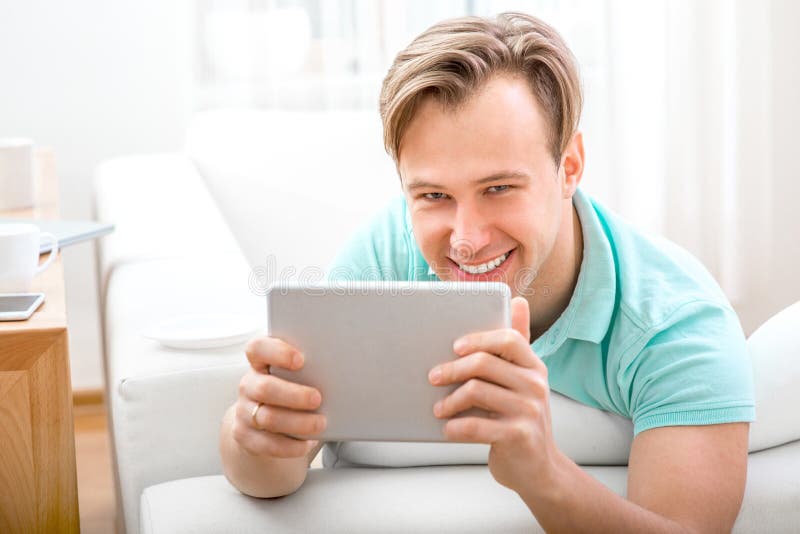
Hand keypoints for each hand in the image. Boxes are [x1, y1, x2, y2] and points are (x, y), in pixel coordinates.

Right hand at [231, 335, 326, 458]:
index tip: (300, 360)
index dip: (277, 352)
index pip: (258, 349)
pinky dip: (290, 446)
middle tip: (318, 398)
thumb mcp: (296, 376)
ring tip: (320, 423)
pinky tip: (307, 443)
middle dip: (294, 395)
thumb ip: (309, 369)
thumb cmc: (291, 391)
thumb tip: (341, 369)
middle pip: (265, 388)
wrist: (264, 424)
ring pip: (268, 418)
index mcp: (260, 362)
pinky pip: (266, 444)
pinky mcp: (245, 436)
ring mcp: (244, 411)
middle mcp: (249, 385)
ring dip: (298, 422)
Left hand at [428, 297, 557, 490]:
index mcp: (534, 366)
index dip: (479, 338)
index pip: (509, 338)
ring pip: (476, 391)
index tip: (454, 347)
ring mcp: (530, 411)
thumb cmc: (520, 419)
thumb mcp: (523, 380)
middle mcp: (536, 385)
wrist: (538, 469)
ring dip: (449, 400)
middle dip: (452, 369)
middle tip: (432, 377)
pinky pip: (477, 425)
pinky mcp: (520, 436)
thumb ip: (516, 345)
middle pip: (485, 363)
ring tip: (438, 408)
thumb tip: (519, 301)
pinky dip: (456, 427)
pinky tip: (448, 430)